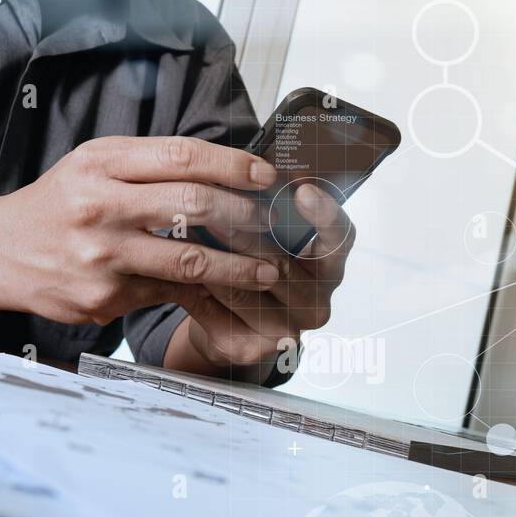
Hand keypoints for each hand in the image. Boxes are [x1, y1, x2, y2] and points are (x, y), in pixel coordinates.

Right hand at [0, 136, 280, 325]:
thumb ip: (149, 166)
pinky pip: (167, 294)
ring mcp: (102, 255)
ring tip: (266, 271)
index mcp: (102, 162)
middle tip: (273, 225)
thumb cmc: (58, 205)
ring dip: (239, 268)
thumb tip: (223, 171)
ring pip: (190, 260)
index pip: (182, 155)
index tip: (265, 176)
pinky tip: (226, 297)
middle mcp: (100, 205)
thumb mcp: (92, 166)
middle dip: (246, 217)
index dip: (232, 165)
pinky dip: (202, 296)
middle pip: (194, 205)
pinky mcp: (104, 296)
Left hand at [177, 182, 355, 376]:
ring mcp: (286, 329)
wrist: (229, 321)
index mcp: (329, 265)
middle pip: (280, 264)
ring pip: (242, 287)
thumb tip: (247, 168)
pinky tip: (173, 266)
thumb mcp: (267, 233)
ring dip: (208, 257)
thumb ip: (266, 208)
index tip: (302, 190)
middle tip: (207, 203)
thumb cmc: (251, 263)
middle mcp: (316, 301)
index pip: (341, 237)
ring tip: (181, 229)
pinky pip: (215, 311)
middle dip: (240, 232)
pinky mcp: (250, 348)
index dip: (324, 214)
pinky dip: (191, 285)